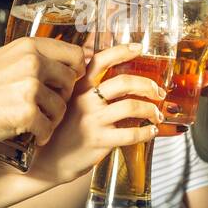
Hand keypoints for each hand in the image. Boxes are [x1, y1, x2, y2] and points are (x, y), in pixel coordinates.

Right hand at [0, 36, 86, 148]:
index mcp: (28, 47)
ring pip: (60, 108)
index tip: (68, 83)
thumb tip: (56, 61)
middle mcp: (32, 62)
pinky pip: (47, 129)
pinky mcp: (25, 113)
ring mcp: (29, 87)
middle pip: (70, 83)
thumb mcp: (0, 59)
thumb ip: (29, 58)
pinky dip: (40, 136)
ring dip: (50, 120)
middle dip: (62, 98)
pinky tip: (29, 136)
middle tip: (45, 108)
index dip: (76, 71)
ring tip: (32, 123)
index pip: (74, 54)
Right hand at [27, 43, 163, 184]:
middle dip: (147, 85)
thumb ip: (85, 85)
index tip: (138, 48)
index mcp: (78, 87)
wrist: (49, 160)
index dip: (121, 51)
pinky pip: (130, 133)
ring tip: (157, 115)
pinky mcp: (99, 141)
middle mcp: (85, 100)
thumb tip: (102, 61)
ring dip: (151, 110)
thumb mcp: (69, 101)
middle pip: (123, 82)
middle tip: (158, 92)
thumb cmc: (63, 129)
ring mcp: (92, 120)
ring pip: (131, 107)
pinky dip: (146, 132)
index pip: (100, 61)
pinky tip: (150, 132)